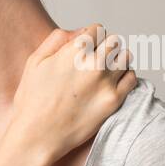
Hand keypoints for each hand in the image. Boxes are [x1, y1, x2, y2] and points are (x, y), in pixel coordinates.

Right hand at [4, 24, 135, 165]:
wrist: (36, 136)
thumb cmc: (32, 100)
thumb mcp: (35, 61)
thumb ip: (57, 39)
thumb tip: (79, 32)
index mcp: (74, 50)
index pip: (98, 29)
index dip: (90, 38)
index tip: (85, 50)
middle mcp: (93, 63)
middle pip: (114, 41)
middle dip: (105, 48)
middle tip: (94, 61)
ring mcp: (106, 82)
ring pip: (125, 57)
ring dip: (117, 61)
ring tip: (104, 72)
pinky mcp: (113, 101)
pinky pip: (132, 78)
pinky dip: (125, 77)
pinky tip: (112, 83)